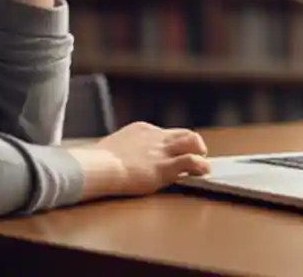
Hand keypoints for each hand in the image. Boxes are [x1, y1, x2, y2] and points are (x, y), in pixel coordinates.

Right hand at [71, 122, 210, 199]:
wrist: (99, 166)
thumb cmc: (98, 162)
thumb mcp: (112, 148)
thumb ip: (122, 151)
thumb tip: (117, 160)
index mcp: (142, 130)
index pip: (165, 133)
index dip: (171, 144)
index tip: (172, 153)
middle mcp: (156, 136)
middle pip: (184, 133)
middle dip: (192, 143)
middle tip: (197, 155)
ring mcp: (162, 150)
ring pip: (193, 141)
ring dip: (201, 152)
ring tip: (204, 163)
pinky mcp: (165, 166)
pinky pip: (192, 162)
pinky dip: (202, 166)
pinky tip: (204, 172)